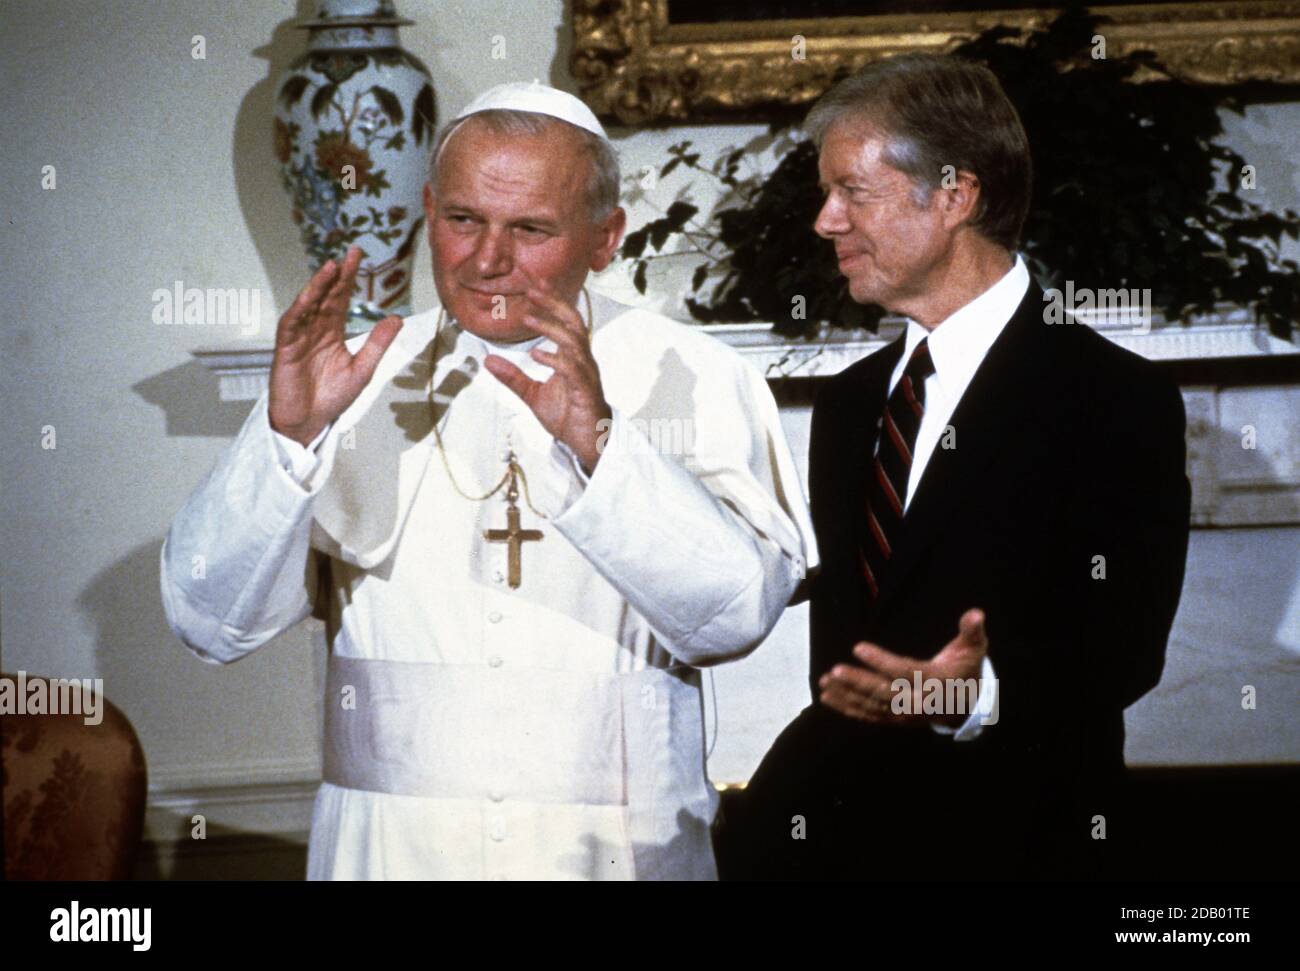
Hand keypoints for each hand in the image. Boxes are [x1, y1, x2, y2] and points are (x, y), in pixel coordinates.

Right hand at [268, 246, 403, 446]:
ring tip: (332, 267)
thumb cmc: (332, 397)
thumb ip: (377, 343)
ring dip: (319, 286)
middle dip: (338, 274)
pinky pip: (292, 324)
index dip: (350, 278)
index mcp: (333, 332)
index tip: (360, 257)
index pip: (342, 299)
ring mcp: (299, 337)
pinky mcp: (286, 349)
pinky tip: (309, 295)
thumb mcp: (363, 369)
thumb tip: (397, 318)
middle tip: (351, 253)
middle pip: (327, 296)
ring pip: (309, 305)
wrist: (309, 422)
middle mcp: (315, 329)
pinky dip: (299, 309)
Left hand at [482, 280, 610, 472]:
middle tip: (533, 289)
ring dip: (551, 328)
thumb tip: (488, 360)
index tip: (535, 286)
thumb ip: (513, 377)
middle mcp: (583, 360)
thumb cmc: (567, 416)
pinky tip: (537, 355)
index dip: (553, 302)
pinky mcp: (585, 391)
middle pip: (573, 323)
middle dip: (554, 304)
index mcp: (573, 357)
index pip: (566, 322)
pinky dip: (555, 360)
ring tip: (529, 320)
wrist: (587, 443)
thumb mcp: (532, 395)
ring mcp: (586, 374)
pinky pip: (572, 370)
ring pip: (574, 342)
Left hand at [819, 608, 988, 726]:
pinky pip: (869, 715)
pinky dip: (848, 708)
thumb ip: (972, 631)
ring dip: (847, 695)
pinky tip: (828, 697)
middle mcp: (918, 702)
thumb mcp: (972, 649)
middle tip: (834, 670)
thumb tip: (976, 613)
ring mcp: (905, 714)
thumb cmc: (964, 669)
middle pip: (884, 693)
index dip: (881, 661)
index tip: (858, 647)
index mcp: (935, 682)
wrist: (965, 706)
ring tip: (824, 682)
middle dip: (858, 682)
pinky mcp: (894, 719)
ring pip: (872, 705)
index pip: (904, 672)